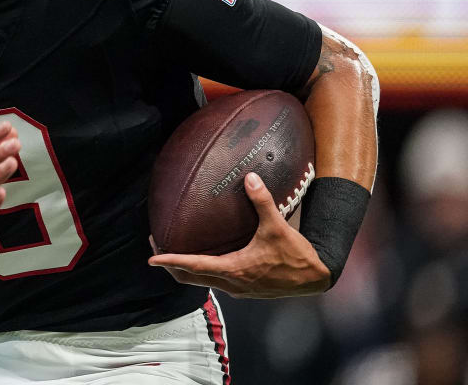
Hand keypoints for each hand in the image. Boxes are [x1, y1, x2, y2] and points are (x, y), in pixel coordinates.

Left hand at [148, 172, 330, 297]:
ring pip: (201, 283)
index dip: (170, 261)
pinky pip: (213, 282)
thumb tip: (249, 178)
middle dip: (170, 265)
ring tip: (172, 252)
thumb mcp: (278, 227)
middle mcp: (231, 283)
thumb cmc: (296, 256)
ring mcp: (237, 289)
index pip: (193, 266)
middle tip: (155, 248)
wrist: (315, 278)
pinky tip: (201, 257)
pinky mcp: (243, 289)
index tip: (152, 257)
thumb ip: (262, 202)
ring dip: (184, 270)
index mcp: (234, 270)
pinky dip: (200, 272)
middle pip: (189, 279)